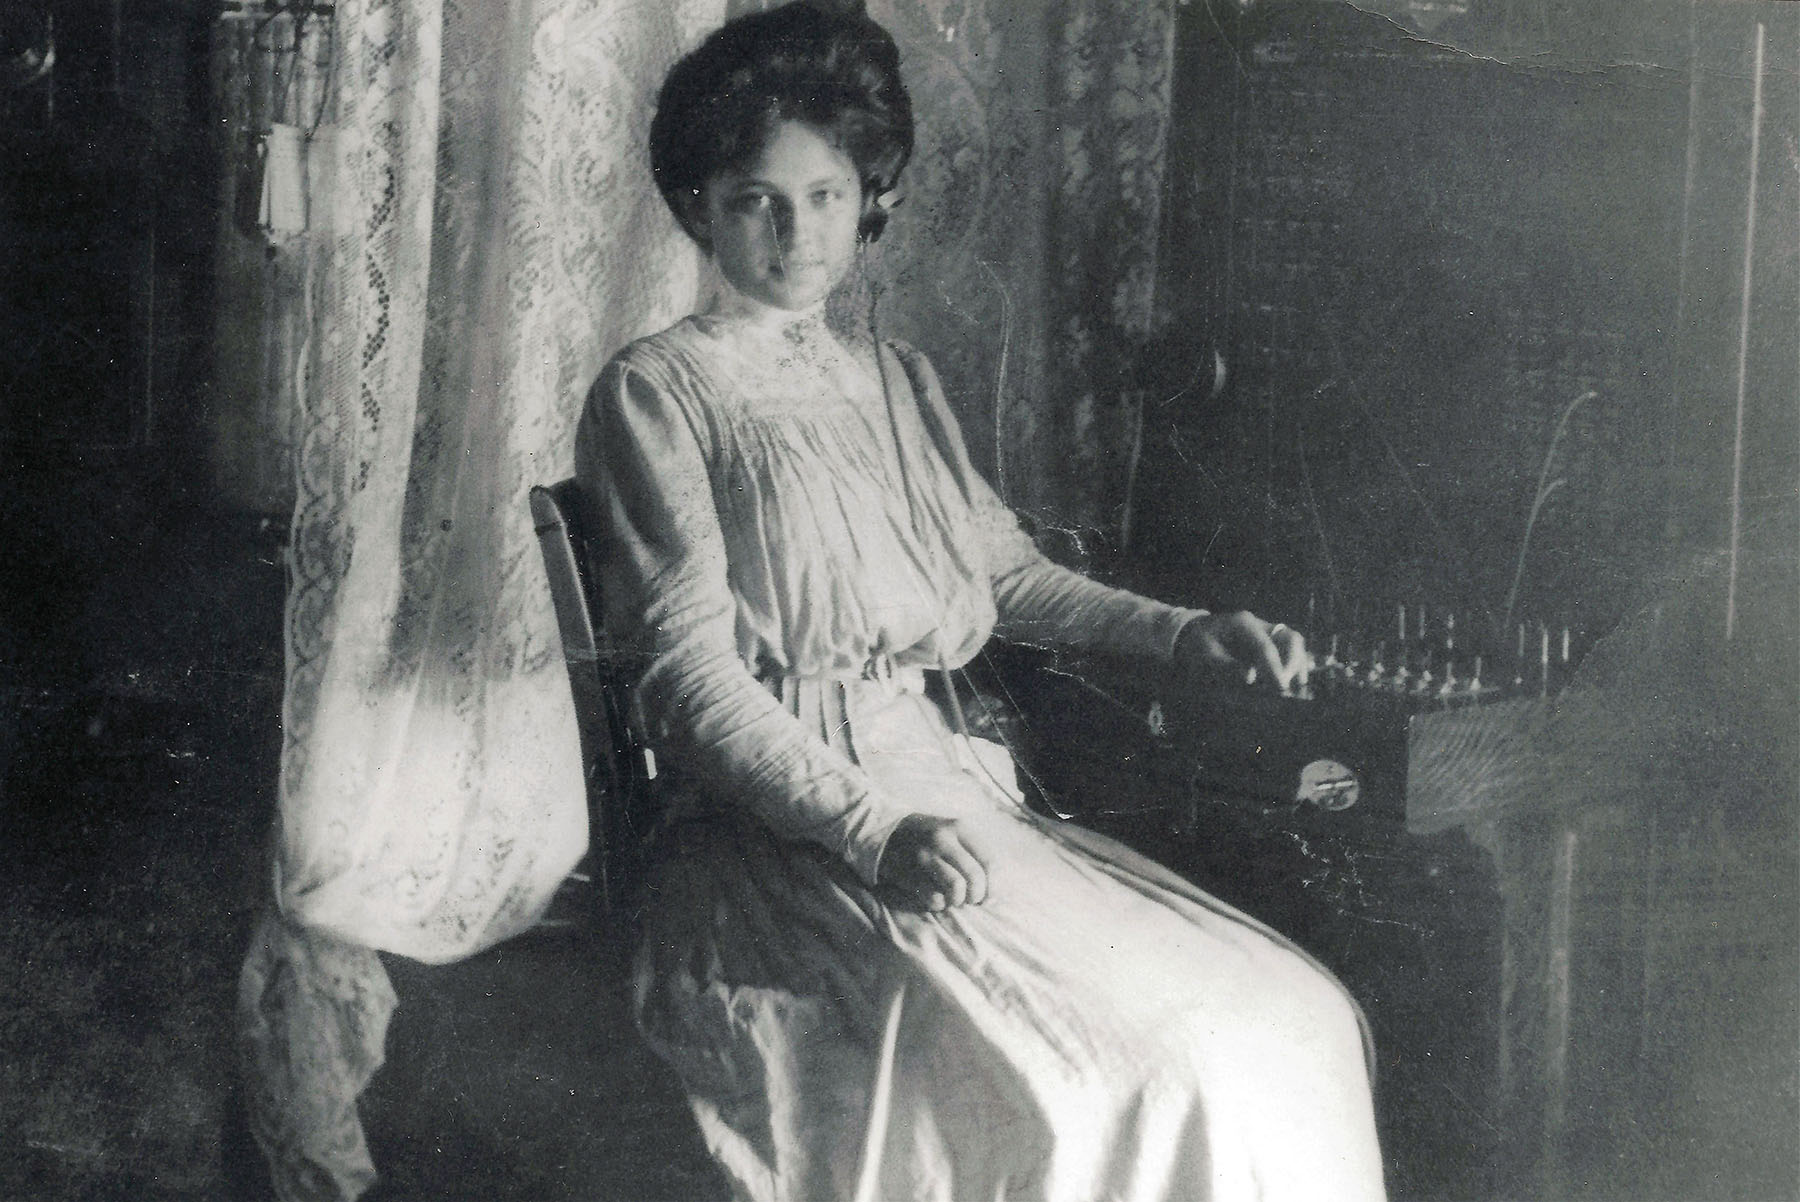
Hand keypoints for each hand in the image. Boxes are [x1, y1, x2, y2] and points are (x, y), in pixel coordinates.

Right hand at [877, 815, 993, 911]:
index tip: (987, 895)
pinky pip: (934, 899)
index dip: (992, 885)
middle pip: (975, 878)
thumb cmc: (924, 836)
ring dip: (957, 900)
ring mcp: (924, 856)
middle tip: (968, 899)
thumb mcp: (950, 831)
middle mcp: (943, 839)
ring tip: (951, 899)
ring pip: (956, 889)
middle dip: (976, 896)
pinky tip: (934, 899)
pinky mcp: (908, 873)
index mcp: (958, 828)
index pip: (989, 862)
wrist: (881, 831)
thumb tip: (994, 883)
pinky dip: (938, 904)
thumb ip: (972, 850)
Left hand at [1174, 610, 1310, 694]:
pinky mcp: (1270, 641)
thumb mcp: (1205, 655)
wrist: (1194, 633)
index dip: (1274, 668)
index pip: (1265, 646)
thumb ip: (1225, 666)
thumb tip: (1250, 677)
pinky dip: (1295, 664)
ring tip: (1297, 685)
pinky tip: (1296, 681)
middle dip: (1292, 663)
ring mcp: (1267, 631)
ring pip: (1294, 642)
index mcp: (1243, 623)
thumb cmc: (1198, 644)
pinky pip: (1290, 649)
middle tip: (1286, 687)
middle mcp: (1260, 624)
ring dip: (1298, 663)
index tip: (1280, 687)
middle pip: (1289, 638)